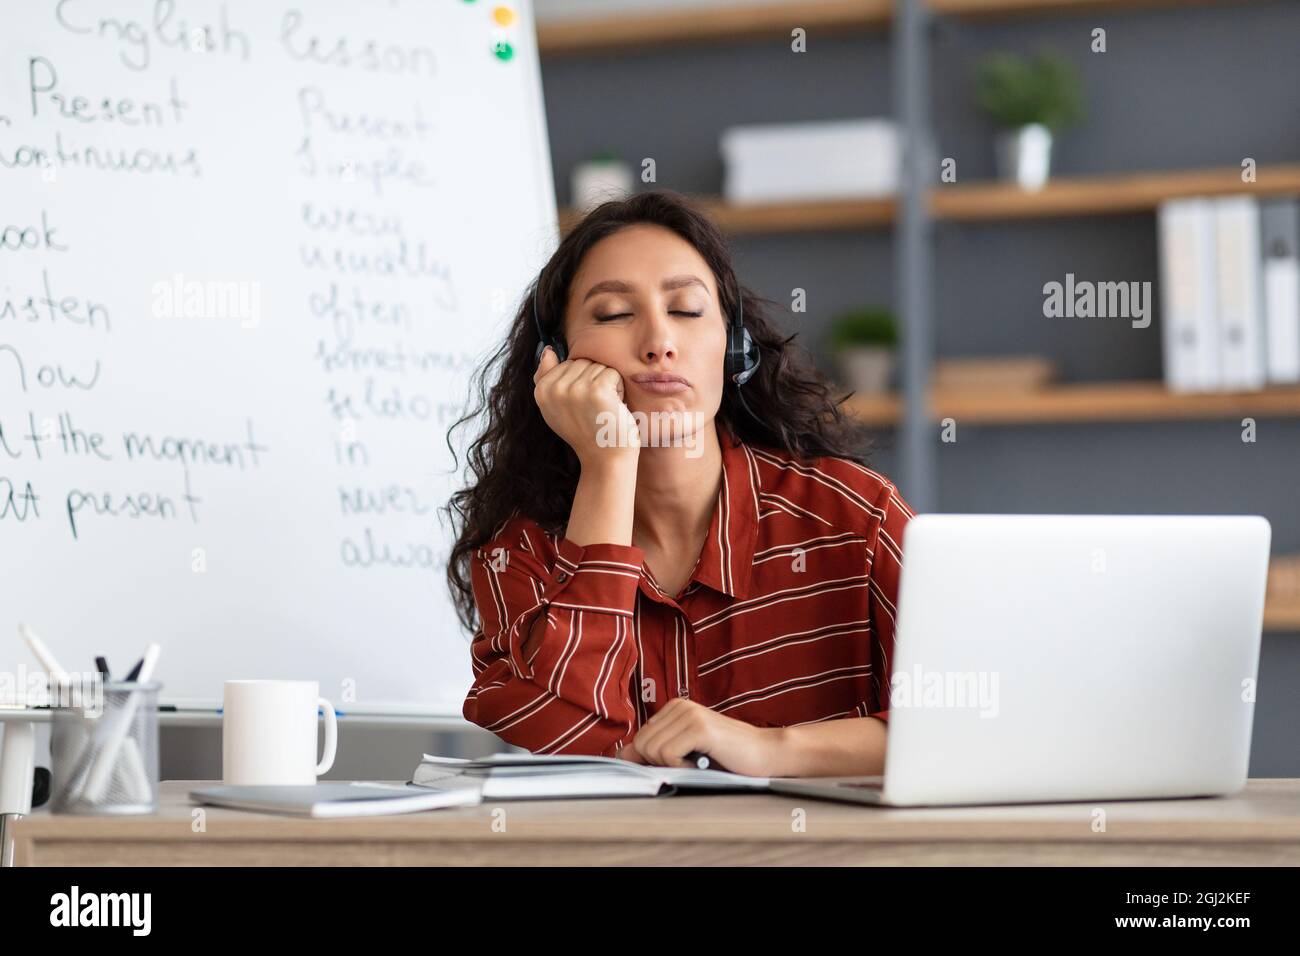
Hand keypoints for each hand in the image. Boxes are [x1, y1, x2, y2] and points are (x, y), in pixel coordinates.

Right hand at [532, 346, 639, 466]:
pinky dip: (618, 389)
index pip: (568, 363)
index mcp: (541, 390)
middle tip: (593, 409)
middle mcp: (553, 388)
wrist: (605, 460)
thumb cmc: (586, 432)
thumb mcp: (558, 407)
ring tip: (602, 409)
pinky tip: (612, 408)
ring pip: (599, 366)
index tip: (580, 406)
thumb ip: (548, 378)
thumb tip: (547, 350)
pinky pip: (612, 373)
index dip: (580, 382)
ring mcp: (574, 389)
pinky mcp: (596, 390)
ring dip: (607, 386)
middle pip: (584, 362)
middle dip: (594, 381)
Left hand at [615, 698, 781, 777]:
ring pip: (652, 750)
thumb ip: (656, 749)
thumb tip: (621, 756)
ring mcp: (689, 714)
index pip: (639, 739)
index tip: (677, 763)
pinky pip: (668, 754)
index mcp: (674, 707)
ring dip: (674, 766)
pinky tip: (702, 763)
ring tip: (698, 762)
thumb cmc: (727, 756)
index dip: (653, 760)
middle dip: (661, 763)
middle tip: (689, 763)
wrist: (765, 754)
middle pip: (641, 745)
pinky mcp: (699, 728)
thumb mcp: (685, 750)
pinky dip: (682, 767)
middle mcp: (679, 706)